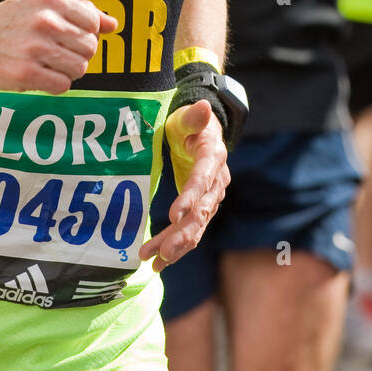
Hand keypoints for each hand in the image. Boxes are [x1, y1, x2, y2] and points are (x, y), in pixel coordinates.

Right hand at [0, 0, 116, 94]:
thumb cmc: (9, 24)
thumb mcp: (40, 7)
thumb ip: (78, 12)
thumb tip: (114, 25)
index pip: (93, 22)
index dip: (85, 34)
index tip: (66, 37)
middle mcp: (44, 21)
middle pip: (90, 47)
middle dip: (77, 54)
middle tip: (54, 53)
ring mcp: (35, 48)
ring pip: (80, 68)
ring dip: (68, 71)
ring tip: (47, 64)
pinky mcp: (26, 74)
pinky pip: (63, 85)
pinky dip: (55, 85)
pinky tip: (39, 75)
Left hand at [140, 99, 229, 272]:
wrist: (203, 135)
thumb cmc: (190, 124)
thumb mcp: (187, 117)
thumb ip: (194, 116)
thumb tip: (204, 107)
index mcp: (213, 158)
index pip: (202, 179)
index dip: (189, 197)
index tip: (173, 214)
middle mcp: (216, 182)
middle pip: (201, 211)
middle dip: (182, 233)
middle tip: (162, 251)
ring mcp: (211, 198)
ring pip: (196, 227)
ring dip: (177, 245)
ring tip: (155, 261)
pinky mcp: (202, 209)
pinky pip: (192, 231)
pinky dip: (177, 248)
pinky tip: (159, 263)